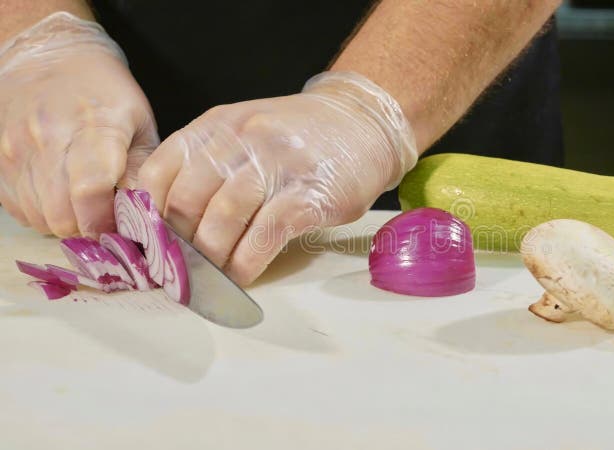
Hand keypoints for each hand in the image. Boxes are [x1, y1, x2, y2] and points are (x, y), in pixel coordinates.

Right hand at [0, 12, 158, 236]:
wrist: (47, 57)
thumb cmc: (105, 93)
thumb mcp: (140, 123)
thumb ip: (144, 170)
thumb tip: (148, 214)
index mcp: (94, 128)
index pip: (92, 191)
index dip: (107, 219)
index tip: (121, 224)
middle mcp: (49, 140)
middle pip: (64, 215)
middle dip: (89, 227)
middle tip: (106, 216)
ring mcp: (18, 152)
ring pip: (41, 218)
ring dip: (67, 222)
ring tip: (85, 203)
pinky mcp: (0, 162)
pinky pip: (21, 210)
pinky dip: (43, 214)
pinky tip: (61, 195)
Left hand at [139, 71, 417, 284]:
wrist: (362, 123)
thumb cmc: (298, 136)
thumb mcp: (243, 131)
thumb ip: (206, 162)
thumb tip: (167, 220)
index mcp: (216, 126)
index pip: (159, 173)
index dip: (147, 218)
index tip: (151, 246)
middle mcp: (241, 140)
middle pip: (186, 202)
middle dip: (177, 246)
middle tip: (177, 272)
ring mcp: (277, 165)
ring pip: (222, 221)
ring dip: (210, 260)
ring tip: (208, 280)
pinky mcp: (309, 194)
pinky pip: (265, 236)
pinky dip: (246, 264)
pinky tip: (240, 279)